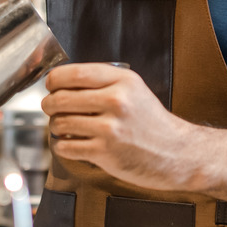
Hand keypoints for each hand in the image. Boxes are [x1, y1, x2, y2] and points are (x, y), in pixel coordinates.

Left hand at [41, 63, 202, 191]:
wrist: (176, 154)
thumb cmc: (152, 123)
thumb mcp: (134, 89)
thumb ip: (103, 82)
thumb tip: (62, 82)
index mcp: (123, 81)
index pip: (74, 73)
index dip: (54, 79)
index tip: (51, 85)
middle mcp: (116, 101)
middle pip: (61, 98)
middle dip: (49, 104)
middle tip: (51, 108)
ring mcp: (110, 128)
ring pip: (60, 123)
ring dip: (56, 126)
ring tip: (65, 127)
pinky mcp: (104, 153)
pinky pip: (66, 146)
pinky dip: (63, 145)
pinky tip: (72, 143)